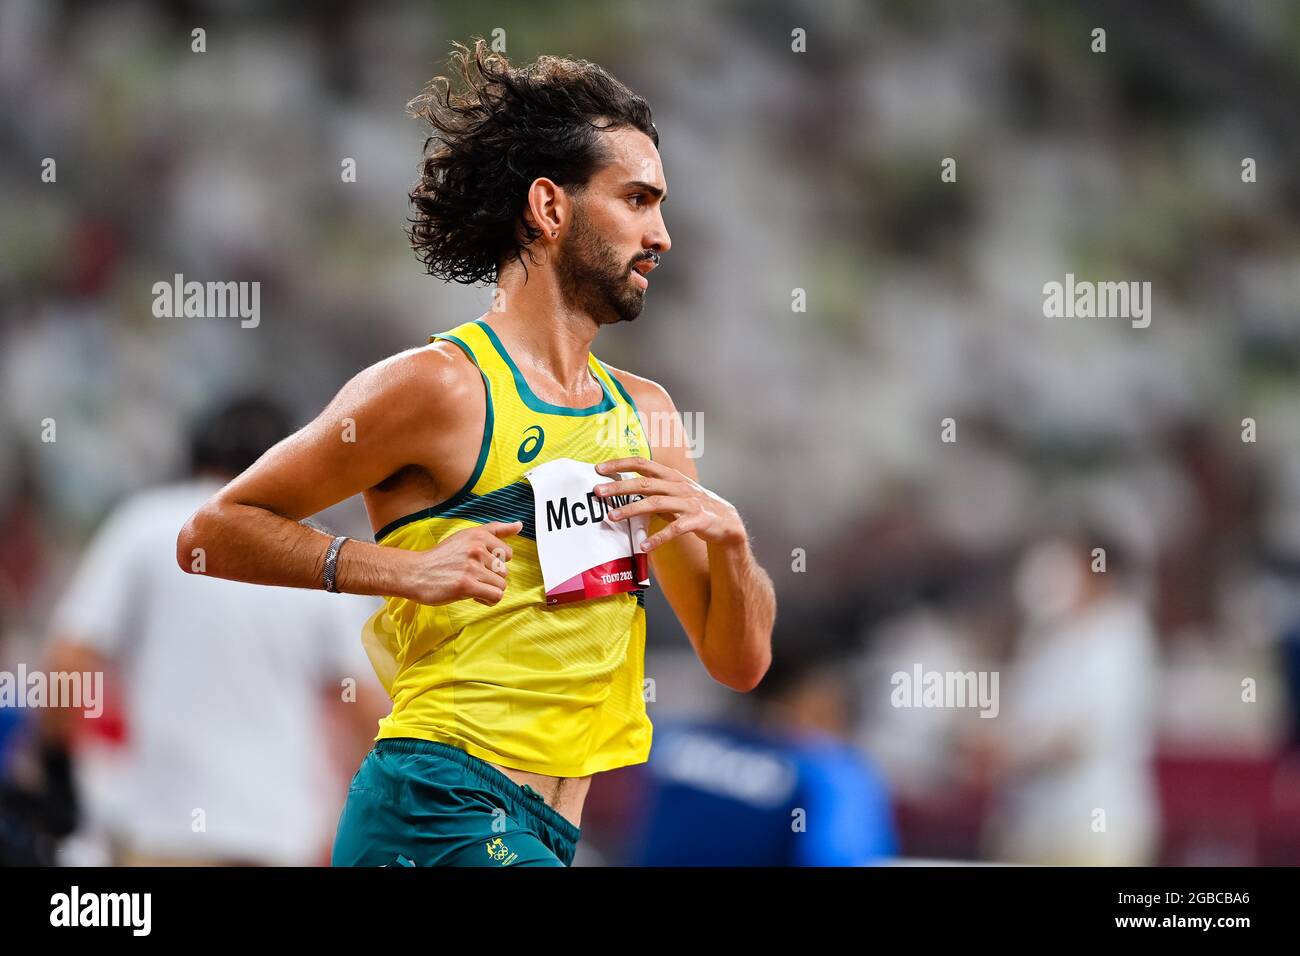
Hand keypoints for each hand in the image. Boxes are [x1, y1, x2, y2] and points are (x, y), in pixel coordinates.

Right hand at [407, 520, 520, 605]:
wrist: (415, 572)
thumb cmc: (442, 557)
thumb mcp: (467, 536)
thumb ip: (495, 530)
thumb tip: (520, 525)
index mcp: (479, 535)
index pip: (509, 554)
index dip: (495, 564)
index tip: (479, 564)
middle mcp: (477, 549)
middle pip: (505, 572)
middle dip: (490, 578)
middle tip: (470, 576)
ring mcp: (472, 567)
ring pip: (501, 586)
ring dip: (487, 590)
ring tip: (470, 585)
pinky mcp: (467, 585)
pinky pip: (495, 596)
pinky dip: (487, 600)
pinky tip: (473, 595)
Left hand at [594, 457, 746, 552]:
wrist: (727, 522)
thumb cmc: (694, 506)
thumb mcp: (672, 494)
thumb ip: (651, 491)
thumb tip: (622, 490)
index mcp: (671, 477)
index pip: (643, 463)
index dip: (621, 464)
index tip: (599, 468)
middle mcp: (678, 486)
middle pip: (644, 483)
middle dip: (619, 486)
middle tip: (598, 491)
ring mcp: (688, 502)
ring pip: (655, 503)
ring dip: (632, 509)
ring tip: (612, 517)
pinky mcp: (697, 520)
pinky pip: (674, 529)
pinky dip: (658, 538)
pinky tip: (644, 546)